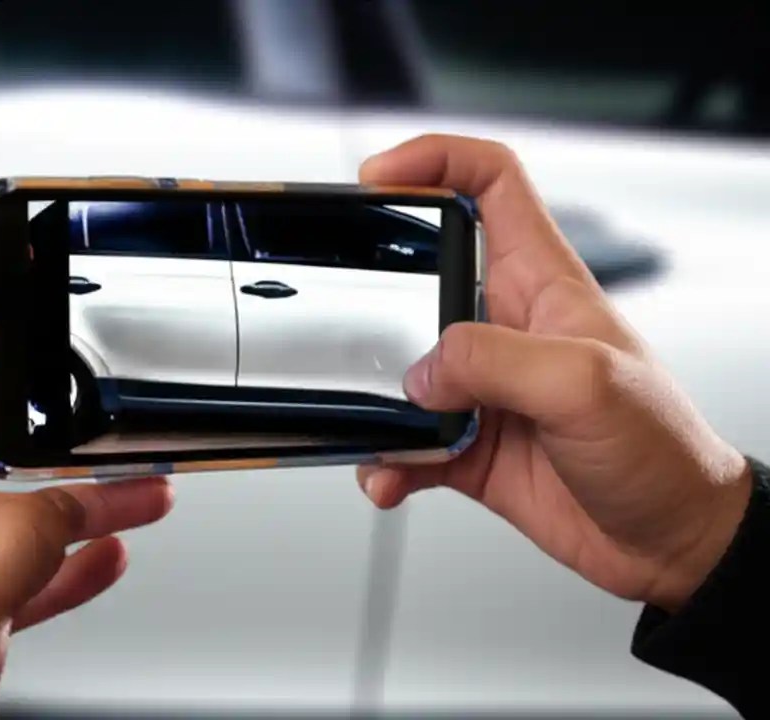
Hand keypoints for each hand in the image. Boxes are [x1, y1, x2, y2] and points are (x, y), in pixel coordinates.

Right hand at [355, 135, 750, 612]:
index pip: (490, 183)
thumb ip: (493, 363)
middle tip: (343, 309)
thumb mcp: (585, 384)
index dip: (434, 160)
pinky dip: (386, 462)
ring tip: (375, 424)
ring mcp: (484, 388)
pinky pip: (404, 443)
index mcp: (543, 283)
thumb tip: (420, 373)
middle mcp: (507, 327)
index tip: (379, 175)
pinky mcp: (468, 444)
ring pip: (399, 370)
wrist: (671, 541)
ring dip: (374, 400)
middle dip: (374, 290)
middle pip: (421, 275)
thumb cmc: (663, 451)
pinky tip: (390, 477)